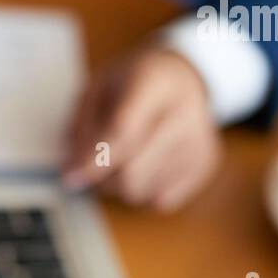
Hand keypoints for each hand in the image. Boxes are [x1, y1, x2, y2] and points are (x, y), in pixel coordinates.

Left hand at [60, 48, 221, 210]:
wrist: (184, 76)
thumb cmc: (135, 82)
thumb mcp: (97, 87)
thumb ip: (81, 127)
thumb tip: (72, 172)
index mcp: (154, 83)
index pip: (122, 132)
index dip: (93, 160)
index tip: (71, 174)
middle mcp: (184, 113)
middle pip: (133, 171)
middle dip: (101, 180)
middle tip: (90, 171)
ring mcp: (199, 140)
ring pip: (143, 192)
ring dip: (119, 187)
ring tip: (119, 161)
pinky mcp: (206, 163)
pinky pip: (160, 200)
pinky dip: (143, 191)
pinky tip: (145, 165)